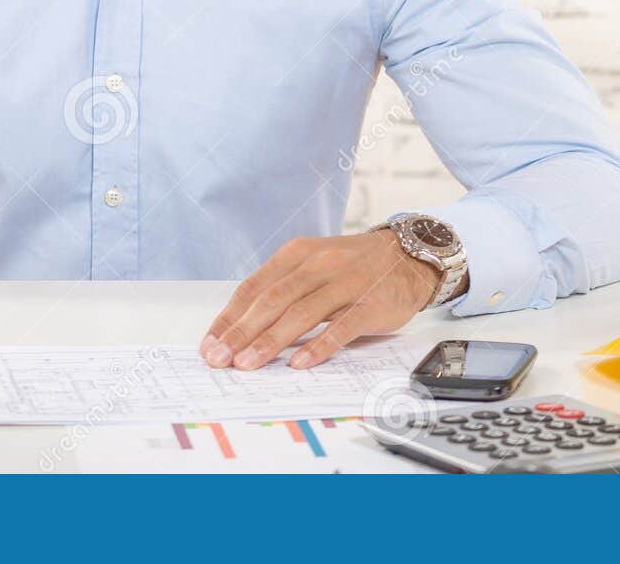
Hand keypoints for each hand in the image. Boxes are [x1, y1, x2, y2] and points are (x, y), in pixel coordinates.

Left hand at [199, 231, 438, 370]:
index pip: (254, 287)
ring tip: (248, 364)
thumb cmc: (353, 267)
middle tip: (220, 359)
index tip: (210, 344)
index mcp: (297, 254)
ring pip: (301, 313)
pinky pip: (341, 327)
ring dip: (270, 341)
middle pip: (272, 300)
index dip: (229, 318)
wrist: (409, 256)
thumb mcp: (313, 265)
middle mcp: (319, 265)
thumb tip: (242, 329)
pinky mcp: (371, 303)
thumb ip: (283, 289)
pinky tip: (299, 363)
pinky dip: (318, 345)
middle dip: (241, 333)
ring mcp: (346, 283)